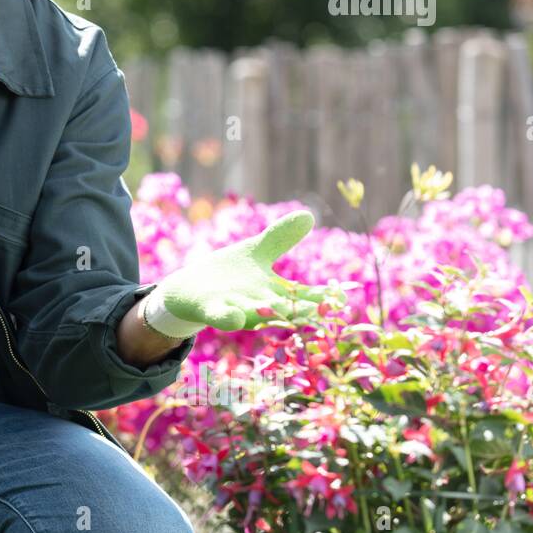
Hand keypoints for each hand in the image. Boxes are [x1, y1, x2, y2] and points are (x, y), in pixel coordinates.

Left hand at [150, 210, 324, 334]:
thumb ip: (280, 237)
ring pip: (256, 313)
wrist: (188, 289)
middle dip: (303, 310)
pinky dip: (228, 318)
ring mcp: (235, 307)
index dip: (323, 296)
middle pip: (285, 309)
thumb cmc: (228, 274)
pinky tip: (236, 318)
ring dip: (269, 312)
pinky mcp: (211, 309)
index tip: (344, 295)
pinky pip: (221, 317)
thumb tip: (309, 214)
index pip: (303, 295)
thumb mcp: (255, 252)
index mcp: (272, 290)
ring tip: (283, 308)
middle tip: (326, 310)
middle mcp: (258, 303)